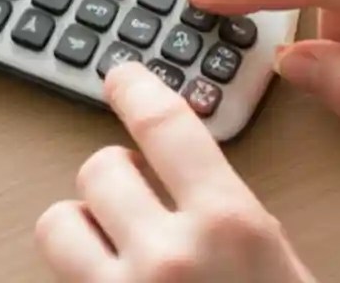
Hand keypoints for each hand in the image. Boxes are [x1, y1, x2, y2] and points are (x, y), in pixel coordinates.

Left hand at [35, 64, 315, 282]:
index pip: (164, 123)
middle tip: (134, 203)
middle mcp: (167, 255)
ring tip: (112, 254)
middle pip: (98, 168)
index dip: (135, 88)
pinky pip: (61, 282)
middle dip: (113, 181)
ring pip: (58, 222)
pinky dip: (81, 281)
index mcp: (230, 227)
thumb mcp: (281, 273)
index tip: (119, 76)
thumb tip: (190, 187)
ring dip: (80, 230)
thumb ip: (232, 224)